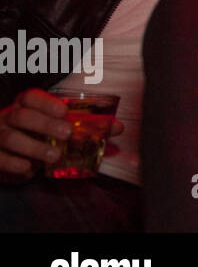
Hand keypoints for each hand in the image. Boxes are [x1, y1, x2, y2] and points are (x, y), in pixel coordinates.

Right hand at [0, 89, 123, 182]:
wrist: (4, 152)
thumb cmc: (36, 134)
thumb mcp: (56, 126)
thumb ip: (85, 126)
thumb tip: (118, 128)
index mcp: (24, 106)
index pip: (30, 97)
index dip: (46, 102)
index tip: (64, 111)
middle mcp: (7, 118)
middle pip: (22, 116)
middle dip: (45, 124)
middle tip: (66, 134)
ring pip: (10, 137)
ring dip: (34, 147)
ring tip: (54, 156)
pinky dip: (14, 163)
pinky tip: (29, 168)